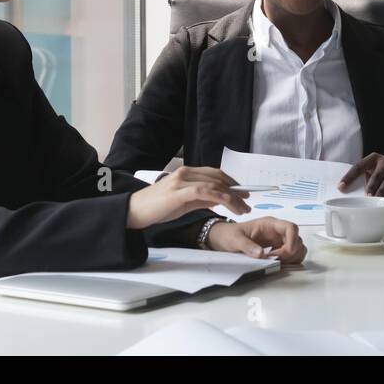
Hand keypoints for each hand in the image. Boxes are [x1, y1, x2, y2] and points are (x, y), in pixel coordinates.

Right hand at [125, 166, 249, 228]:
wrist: (134, 211)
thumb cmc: (157, 207)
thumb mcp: (183, 202)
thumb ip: (200, 199)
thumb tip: (219, 201)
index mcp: (186, 172)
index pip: (214, 174)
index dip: (231, 182)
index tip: (244, 191)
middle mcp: (186, 173)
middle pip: (218, 178)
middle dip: (236, 190)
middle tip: (248, 201)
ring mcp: (182, 181)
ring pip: (215, 185)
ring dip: (233, 197)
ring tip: (243, 208)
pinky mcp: (180, 192)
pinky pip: (206, 193)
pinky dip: (221, 198)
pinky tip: (230, 206)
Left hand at [207, 218, 306, 264]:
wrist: (224, 238)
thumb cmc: (230, 235)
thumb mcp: (235, 240)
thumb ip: (248, 246)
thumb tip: (261, 254)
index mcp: (269, 224)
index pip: (290, 227)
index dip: (293, 240)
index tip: (286, 252)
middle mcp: (277, 231)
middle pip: (297, 239)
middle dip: (290, 252)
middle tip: (275, 260)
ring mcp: (278, 240)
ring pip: (297, 247)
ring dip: (291, 257)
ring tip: (276, 262)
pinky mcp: (277, 249)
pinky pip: (292, 254)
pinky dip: (289, 261)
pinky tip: (277, 263)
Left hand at [338, 152, 383, 200]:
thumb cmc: (382, 174)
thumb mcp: (372, 172)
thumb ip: (363, 178)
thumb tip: (346, 191)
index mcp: (373, 158)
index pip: (359, 166)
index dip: (349, 177)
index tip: (341, 187)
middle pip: (377, 175)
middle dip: (371, 186)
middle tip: (366, 196)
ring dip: (380, 192)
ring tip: (375, 199)